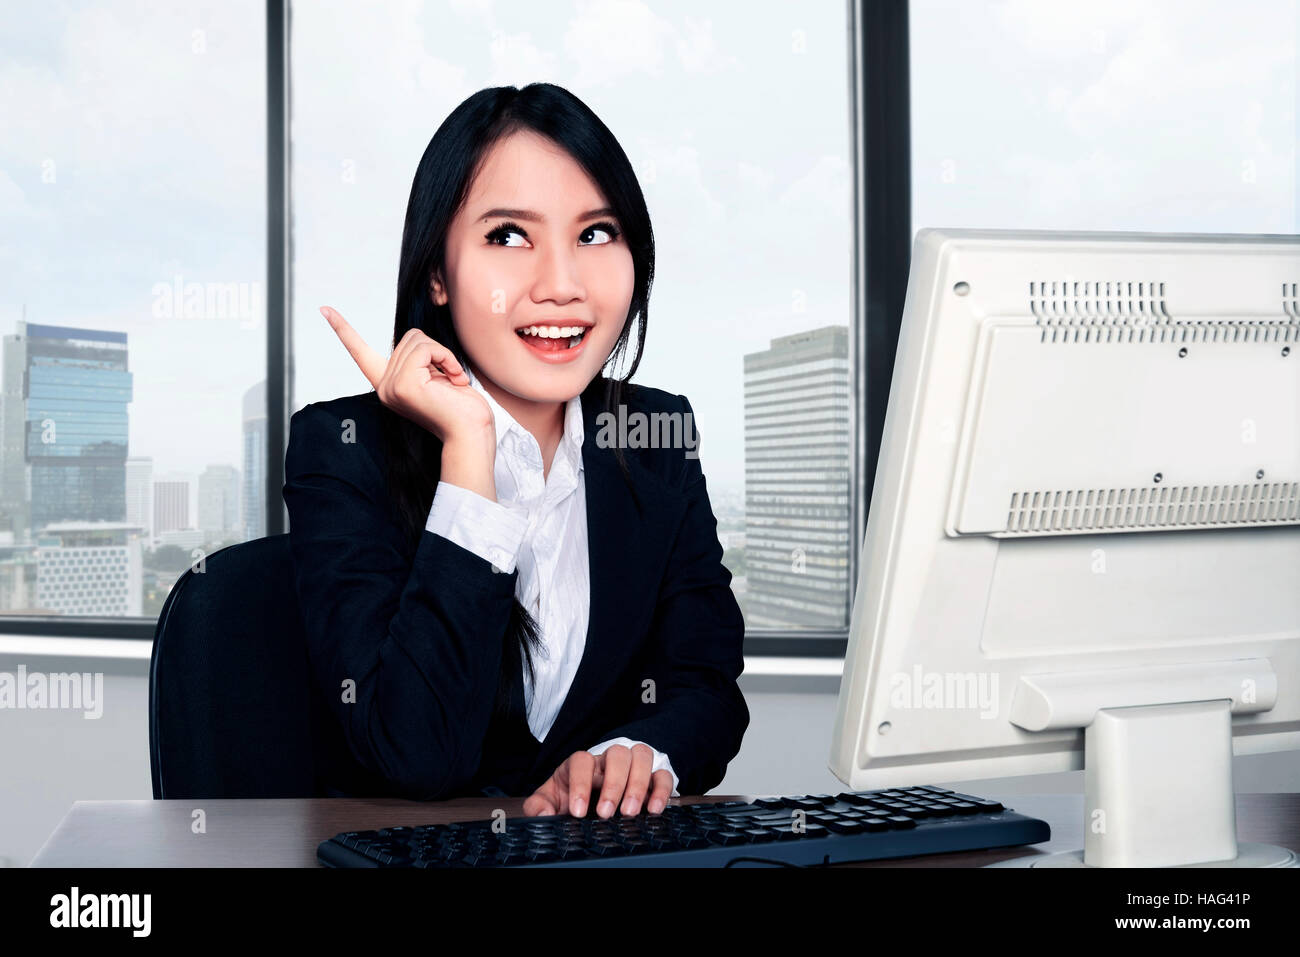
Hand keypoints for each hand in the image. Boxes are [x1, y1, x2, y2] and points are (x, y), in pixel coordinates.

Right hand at [320, 305, 492, 444]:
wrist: (471, 433)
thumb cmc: (461, 407)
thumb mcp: (434, 376)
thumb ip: (418, 360)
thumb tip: (415, 341)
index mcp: (388, 385)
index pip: (360, 353)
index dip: (342, 329)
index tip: (324, 309)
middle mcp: (384, 387)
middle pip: (408, 338)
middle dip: (435, 351)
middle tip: (450, 377)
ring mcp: (391, 386)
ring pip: (418, 341)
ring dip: (443, 355)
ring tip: (453, 380)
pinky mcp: (404, 384)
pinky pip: (426, 349)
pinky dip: (446, 358)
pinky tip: (456, 380)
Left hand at [523, 744, 673, 818]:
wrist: (588, 802)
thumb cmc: (569, 797)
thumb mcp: (549, 801)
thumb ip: (538, 806)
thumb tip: (543, 814)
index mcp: (580, 764)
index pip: (581, 761)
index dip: (580, 784)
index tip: (578, 812)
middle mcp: (607, 760)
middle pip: (617, 753)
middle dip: (614, 784)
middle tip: (607, 812)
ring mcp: (631, 766)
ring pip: (641, 756)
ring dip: (638, 783)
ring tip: (630, 812)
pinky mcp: (651, 779)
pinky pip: (662, 774)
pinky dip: (661, 790)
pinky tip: (654, 809)